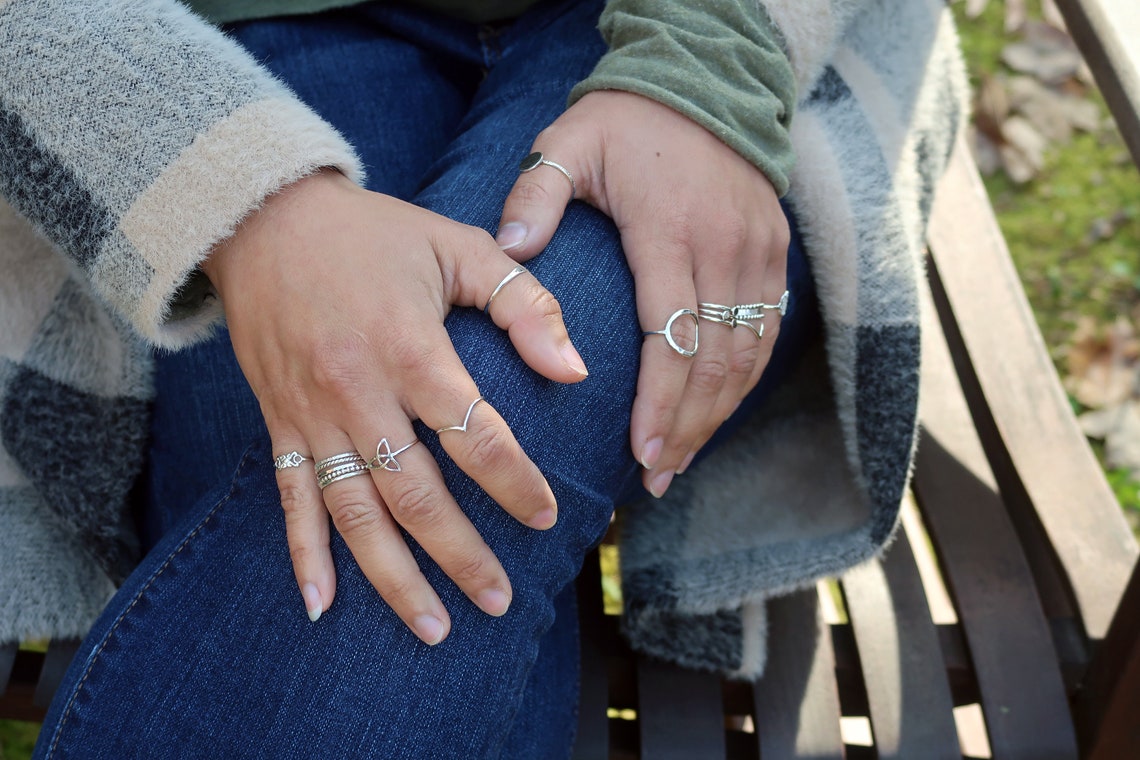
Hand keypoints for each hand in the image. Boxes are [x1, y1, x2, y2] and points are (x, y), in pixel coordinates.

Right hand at [202, 169, 587, 643]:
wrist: (263, 219)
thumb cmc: (375, 232)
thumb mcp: (458, 245)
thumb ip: (523, 303)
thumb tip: (574, 370)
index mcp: (410, 347)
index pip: (474, 435)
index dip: (514, 482)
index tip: (546, 517)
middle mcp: (358, 391)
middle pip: (415, 494)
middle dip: (461, 555)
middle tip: (500, 603)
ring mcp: (312, 414)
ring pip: (355, 514)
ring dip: (394, 577)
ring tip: (433, 628)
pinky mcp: (279, 423)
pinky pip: (290, 500)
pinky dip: (304, 556)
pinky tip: (321, 607)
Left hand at [496, 91, 788, 497]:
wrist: (705, 86)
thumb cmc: (626, 122)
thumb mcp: (569, 142)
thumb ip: (535, 195)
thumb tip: (512, 249)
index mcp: (669, 232)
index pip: (671, 335)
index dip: (662, 403)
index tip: (643, 454)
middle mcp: (723, 249)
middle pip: (713, 361)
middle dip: (687, 427)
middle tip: (657, 476)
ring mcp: (757, 254)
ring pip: (746, 356)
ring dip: (717, 414)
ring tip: (681, 461)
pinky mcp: (775, 255)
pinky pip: (766, 332)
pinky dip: (743, 380)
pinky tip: (717, 413)